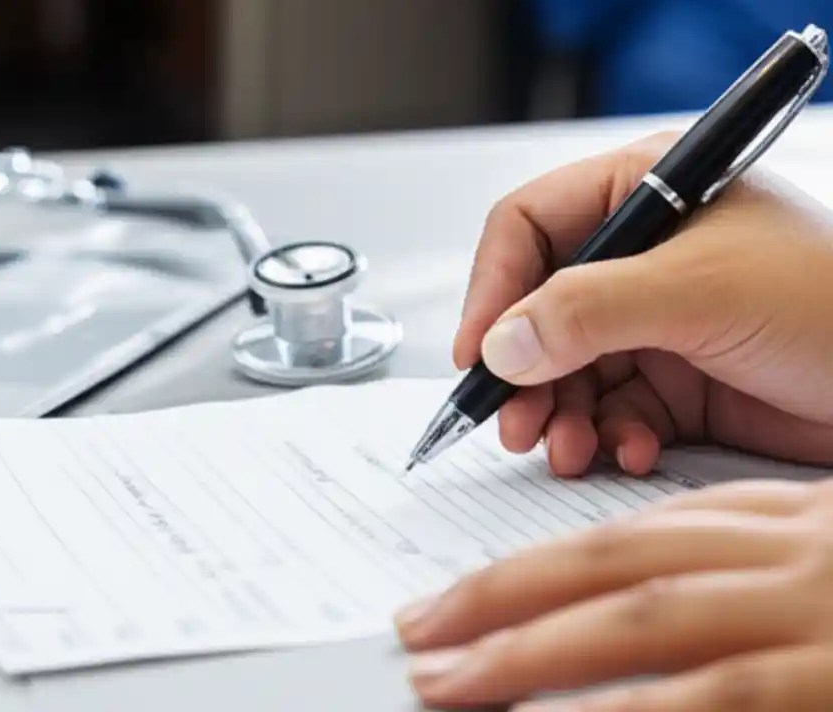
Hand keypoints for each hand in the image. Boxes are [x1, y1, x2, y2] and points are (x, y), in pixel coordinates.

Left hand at [394, 479, 832, 709]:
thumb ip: (758, 575)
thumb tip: (654, 608)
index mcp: (800, 517)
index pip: (651, 525)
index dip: (550, 558)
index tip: (476, 590)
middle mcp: (800, 551)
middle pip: (617, 557)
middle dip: (502, 593)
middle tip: (418, 628)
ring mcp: (820, 610)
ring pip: (640, 617)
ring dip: (527, 649)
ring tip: (443, 681)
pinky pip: (715, 694)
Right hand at [456, 133, 832, 475]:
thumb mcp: (699, 293)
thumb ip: (586, 311)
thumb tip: (499, 345)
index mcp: (649, 190)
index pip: (529, 227)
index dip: (493, 289)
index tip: (478, 355)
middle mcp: (645, 254)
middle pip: (539, 308)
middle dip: (523, 372)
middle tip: (514, 423)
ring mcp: (660, 319)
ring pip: (567, 368)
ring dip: (559, 415)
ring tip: (565, 449)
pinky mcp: (681, 380)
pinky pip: (611, 409)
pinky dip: (608, 436)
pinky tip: (629, 451)